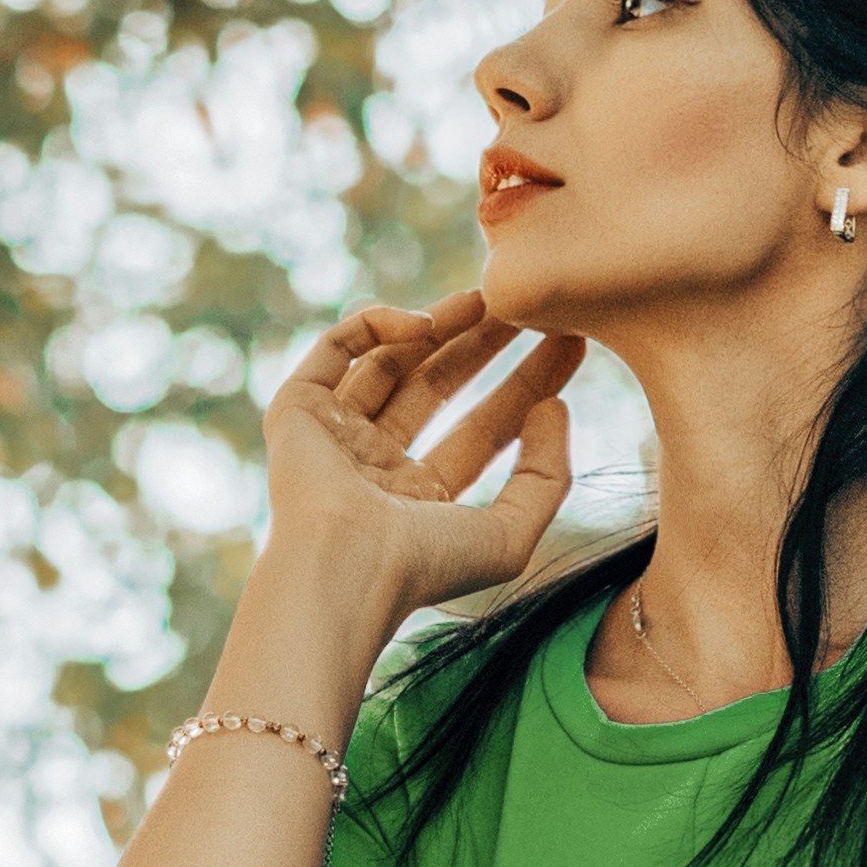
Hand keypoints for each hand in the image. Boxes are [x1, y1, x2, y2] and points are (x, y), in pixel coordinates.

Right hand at [256, 298, 573, 631]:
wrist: (344, 567)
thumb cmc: (425, 566)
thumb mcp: (511, 534)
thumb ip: (547, 476)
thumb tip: (556, 408)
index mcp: (422, 500)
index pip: (482, 430)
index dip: (526, 386)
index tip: (569, 346)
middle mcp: (376, 466)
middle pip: (439, 388)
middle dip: (485, 347)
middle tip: (530, 309)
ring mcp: (336, 436)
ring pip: (392, 362)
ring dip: (440, 326)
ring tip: (488, 299)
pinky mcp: (298, 409)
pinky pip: (338, 349)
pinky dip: (378, 325)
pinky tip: (427, 324)